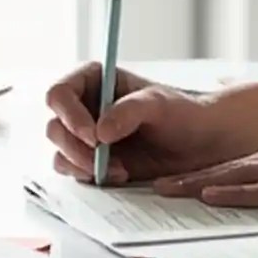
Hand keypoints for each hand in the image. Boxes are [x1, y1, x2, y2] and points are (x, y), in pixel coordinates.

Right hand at [44, 63, 245, 183]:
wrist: (202, 143)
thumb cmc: (184, 113)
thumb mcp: (160, 105)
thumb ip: (130, 111)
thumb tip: (100, 131)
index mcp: (95, 81)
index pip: (60, 94)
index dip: (69, 115)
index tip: (93, 136)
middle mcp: (85, 107)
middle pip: (55, 127)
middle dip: (74, 147)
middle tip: (99, 161)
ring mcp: (87, 136)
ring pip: (60, 152)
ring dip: (81, 165)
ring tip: (117, 170)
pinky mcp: (93, 161)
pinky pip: (74, 172)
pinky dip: (91, 177)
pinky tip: (120, 175)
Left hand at [154, 128, 257, 210]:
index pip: (244, 160)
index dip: (208, 171)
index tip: (178, 181)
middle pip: (231, 163)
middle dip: (188, 175)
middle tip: (152, 186)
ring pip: (240, 174)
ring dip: (199, 184)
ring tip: (164, 193)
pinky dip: (235, 193)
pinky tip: (209, 197)